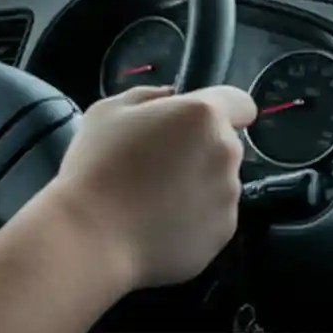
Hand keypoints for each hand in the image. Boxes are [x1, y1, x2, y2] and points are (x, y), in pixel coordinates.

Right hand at [49, 85, 256, 290]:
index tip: (196, 124)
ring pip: (220, 182)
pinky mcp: (223, 233)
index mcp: (203, 116)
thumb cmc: (97, 167)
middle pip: (225, 144)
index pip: (241, 103)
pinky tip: (160, 223)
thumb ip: (148, 95)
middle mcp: (226, 153)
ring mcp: (228, 197)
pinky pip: (214, 217)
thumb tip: (170, 95)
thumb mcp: (109, 112)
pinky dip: (195, 218)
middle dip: (200, 149)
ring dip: (198, 184)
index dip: (222, 110)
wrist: (92, 237)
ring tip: (156, 199)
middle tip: (159, 164)